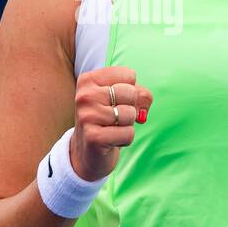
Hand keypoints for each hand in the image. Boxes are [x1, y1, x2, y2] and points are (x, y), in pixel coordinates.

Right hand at [71, 66, 152, 180]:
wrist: (87, 151)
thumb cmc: (107, 119)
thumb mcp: (121, 98)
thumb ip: (139, 93)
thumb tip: (143, 106)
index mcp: (88, 80)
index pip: (129, 75)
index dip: (131, 91)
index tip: (116, 101)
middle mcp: (85, 95)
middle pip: (131, 93)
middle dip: (130, 108)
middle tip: (115, 117)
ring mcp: (87, 116)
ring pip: (130, 114)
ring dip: (127, 124)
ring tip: (112, 128)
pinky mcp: (94, 137)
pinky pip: (128, 133)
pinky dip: (126, 139)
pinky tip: (111, 140)